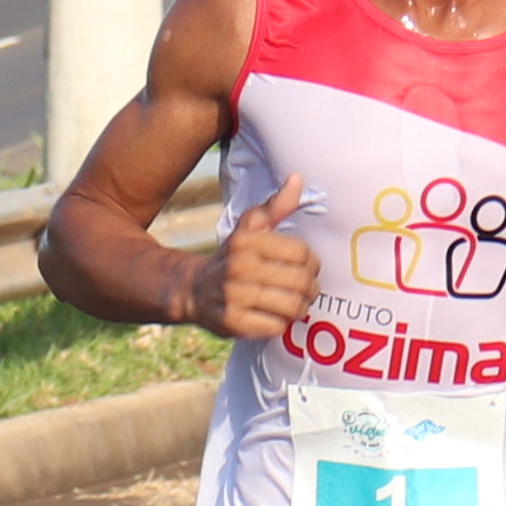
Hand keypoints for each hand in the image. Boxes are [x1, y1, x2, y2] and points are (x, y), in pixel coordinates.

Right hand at [190, 179, 315, 344]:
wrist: (194, 290)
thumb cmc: (233, 256)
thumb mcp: (250, 227)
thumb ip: (276, 205)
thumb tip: (296, 178)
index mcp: (247, 241)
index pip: (301, 253)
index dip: (312, 261)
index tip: (307, 265)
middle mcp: (239, 267)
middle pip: (301, 282)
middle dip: (311, 287)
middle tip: (307, 288)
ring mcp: (234, 296)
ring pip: (292, 306)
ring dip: (300, 307)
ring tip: (296, 302)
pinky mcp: (233, 323)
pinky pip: (276, 327)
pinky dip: (282, 324)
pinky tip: (276, 316)